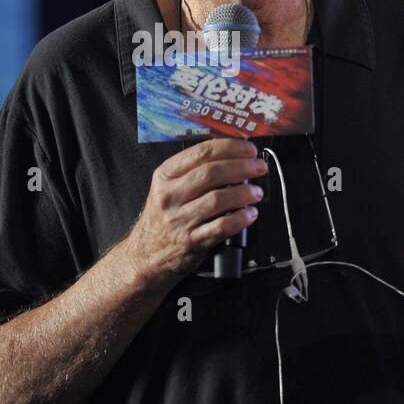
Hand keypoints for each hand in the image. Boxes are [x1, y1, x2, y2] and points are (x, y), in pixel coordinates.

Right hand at [125, 138, 266, 284]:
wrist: (145, 255)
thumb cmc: (162, 218)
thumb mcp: (166, 188)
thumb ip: (192, 172)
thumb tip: (233, 158)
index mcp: (165, 176)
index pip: (201, 153)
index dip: (230, 148)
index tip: (248, 149)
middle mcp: (170, 195)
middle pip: (212, 173)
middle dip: (242, 167)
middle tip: (258, 167)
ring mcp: (179, 219)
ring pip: (218, 199)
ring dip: (244, 193)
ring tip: (256, 192)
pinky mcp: (191, 241)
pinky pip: (221, 227)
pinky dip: (240, 219)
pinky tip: (250, 214)